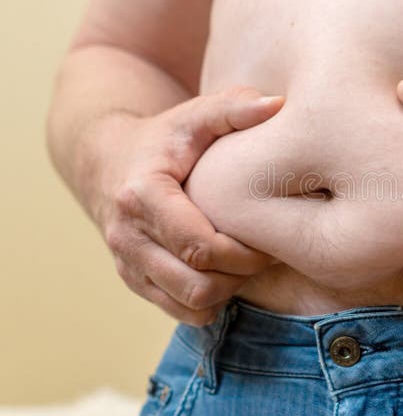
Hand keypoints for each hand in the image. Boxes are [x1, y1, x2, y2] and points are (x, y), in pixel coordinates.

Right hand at [98, 87, 283, 325]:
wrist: (109, 159)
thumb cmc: (166, 137)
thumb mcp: (196, 114)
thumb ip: (235, 107)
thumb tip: (279, 104)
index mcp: (142, 195)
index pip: (199, 246)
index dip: (244, 252)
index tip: (272, 239)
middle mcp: (127, 235)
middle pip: (197, 283)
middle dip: (242, 274)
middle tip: (269, 253)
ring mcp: (127, 261)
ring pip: (190, 303)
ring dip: (228, 290)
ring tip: (248, 262)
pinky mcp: (133, 279)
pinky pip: (178, 311)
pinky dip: (210, 301)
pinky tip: (227, 273)